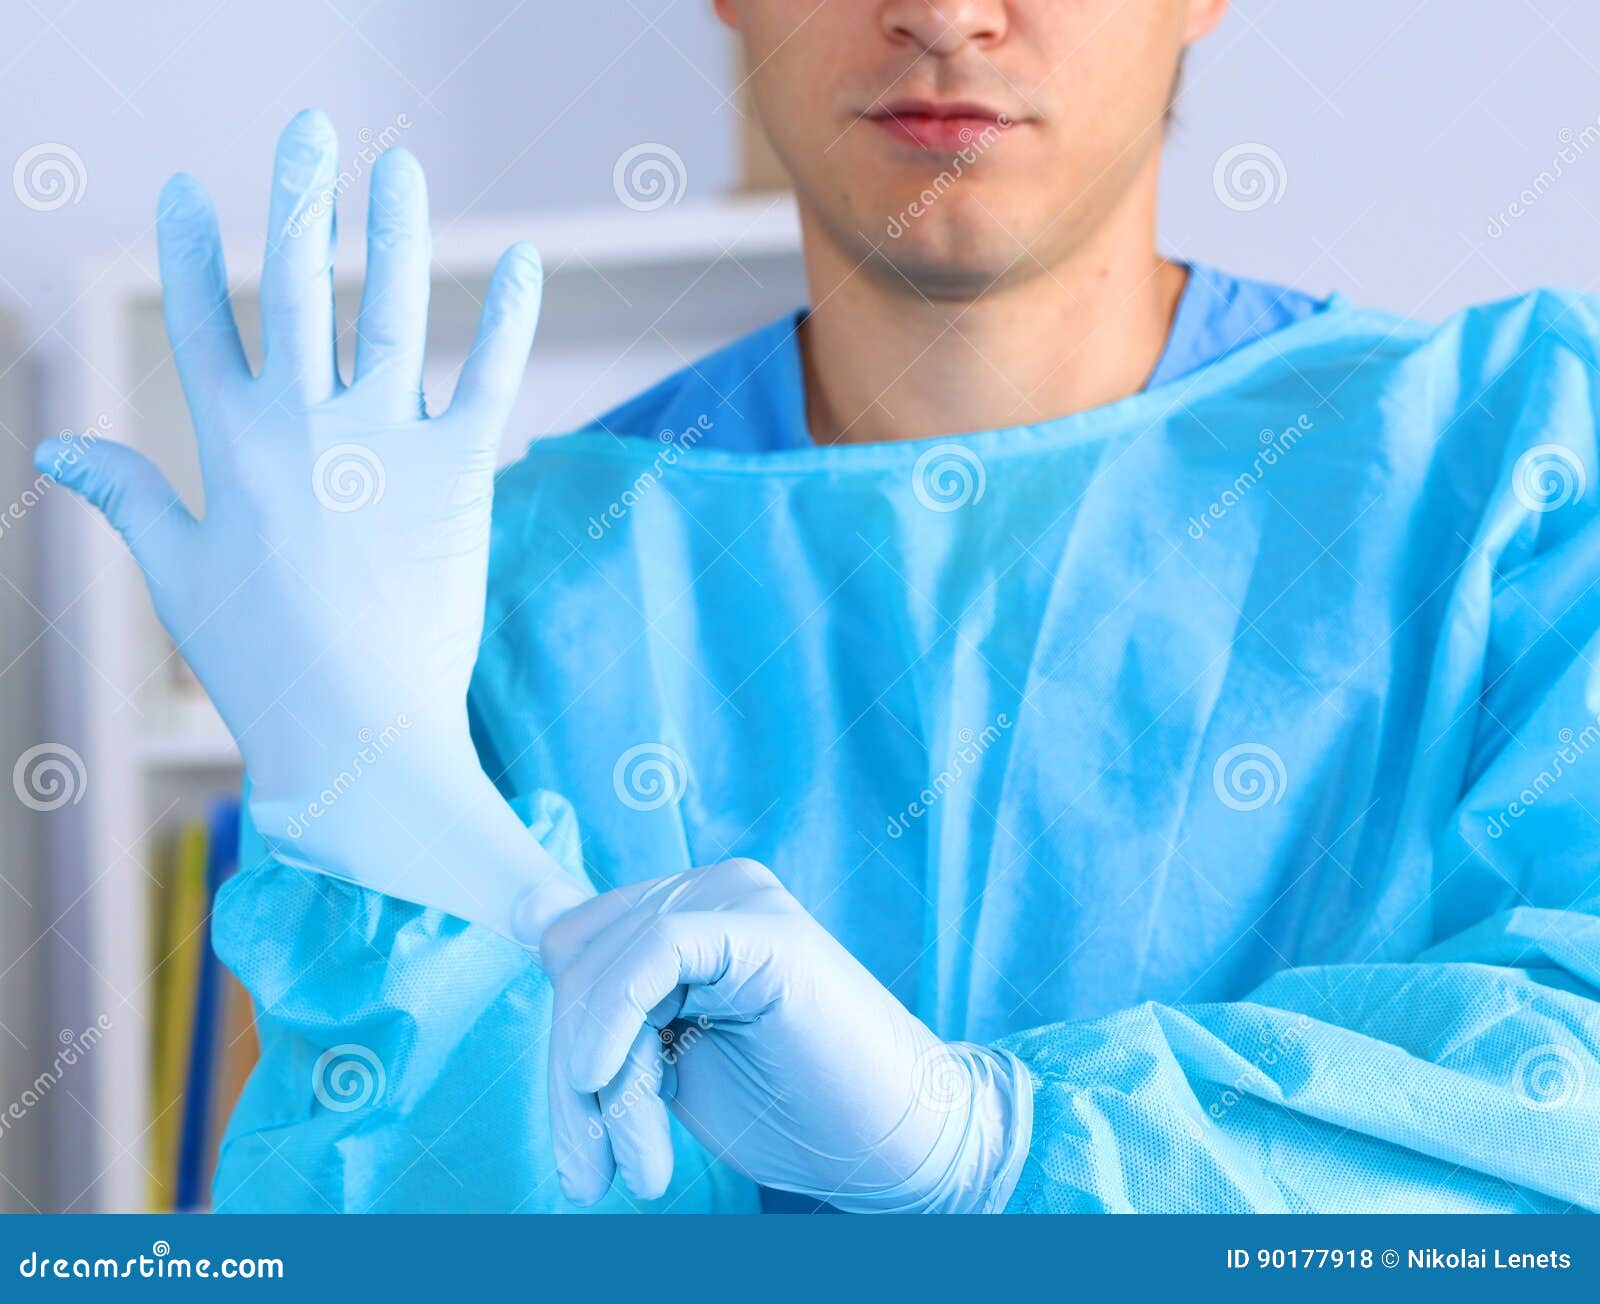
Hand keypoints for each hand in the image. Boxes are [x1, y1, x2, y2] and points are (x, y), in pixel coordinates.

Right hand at [37, 110, 585, 943]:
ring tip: (400, 166)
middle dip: (300, 198)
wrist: (356, 734)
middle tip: (312, 128)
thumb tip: (57, 449)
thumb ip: (126, 495)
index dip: (195, 251)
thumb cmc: (259, 664)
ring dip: (396, 230)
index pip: (204, 321)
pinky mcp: (458, 474)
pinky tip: (527, 260)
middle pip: (298, 286)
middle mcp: (304, 424)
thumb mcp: (177, 572)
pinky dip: (510, 318)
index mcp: (227, 444)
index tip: (190, 190)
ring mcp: (385, 443)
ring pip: (390, 309)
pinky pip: (488, 377)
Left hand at [541, 860, 1032, 1211]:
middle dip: (573, 1076)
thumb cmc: (794, 1107)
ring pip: (606, 969)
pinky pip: (656, 952)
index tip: (578, 1146)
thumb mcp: (672, 1056)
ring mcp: (740, 900)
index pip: (577, 950)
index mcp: (691, 908)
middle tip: (590, 1174)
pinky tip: (605, 1080)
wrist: (898, 1144)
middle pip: (578, 962)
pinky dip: (614, 1018)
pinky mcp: (764, 929)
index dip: (563, 1046)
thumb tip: (529, 926)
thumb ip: (612, 1006)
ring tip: (635, 1165)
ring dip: (601, 1084)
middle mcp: (712, 887)